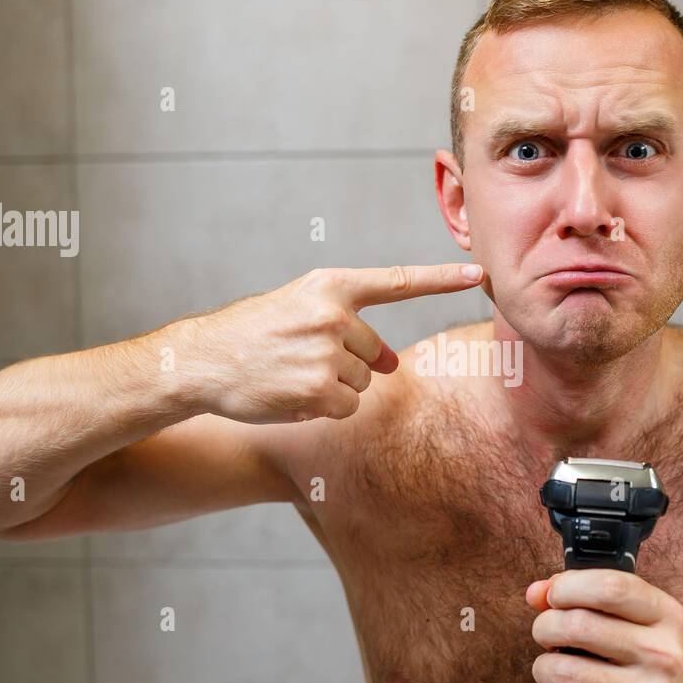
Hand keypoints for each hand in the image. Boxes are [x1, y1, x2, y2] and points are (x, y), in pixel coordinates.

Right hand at [183, 263, 482, 423]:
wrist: (203, 360)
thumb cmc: (252, 334)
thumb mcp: (300, 311)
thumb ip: (348, 327)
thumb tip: (393, 362)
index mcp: (330, 286)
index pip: (398, 282)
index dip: (442, 280)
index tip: (479, 274)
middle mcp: (333, 314)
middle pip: (375, 353)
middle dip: (346, 363)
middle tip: (298, 357)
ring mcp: (326, 352)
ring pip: (362, 382)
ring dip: (332, 386)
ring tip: (289, 374)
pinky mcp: (318, 389)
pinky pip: (346, 406)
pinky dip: (323, 408)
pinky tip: (290, 395)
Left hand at [526, 569, 682, 682]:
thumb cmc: (645, 665)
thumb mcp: (634, 622)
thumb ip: (585, 598)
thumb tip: (535, 593)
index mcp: (666, 616)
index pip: (610, 587)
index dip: (568, 586)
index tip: (554, 597)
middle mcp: (662, 654)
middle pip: (578, 625)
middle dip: (545, 627)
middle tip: (548, 637)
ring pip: (562, 671)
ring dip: (544, 668)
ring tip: (555, 670)